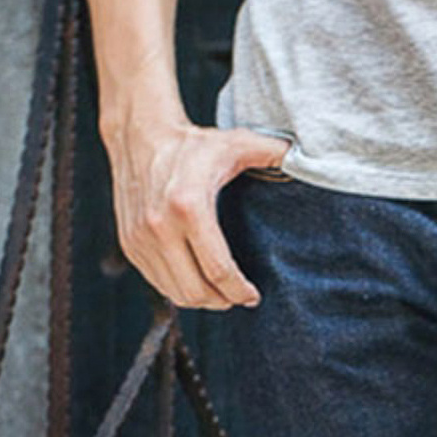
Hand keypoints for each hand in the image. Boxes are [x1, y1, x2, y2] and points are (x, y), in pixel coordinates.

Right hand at [103, 118, 291, 309]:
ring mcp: (140, 238)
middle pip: (196, 291)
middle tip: (239, 297)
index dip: (239, 291)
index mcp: (189, 206)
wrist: (140, 135)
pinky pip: (158, 282)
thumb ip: (273, 152)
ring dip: (201, 299)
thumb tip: (306, 160)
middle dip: (222, 301)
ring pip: (175, 292)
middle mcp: (159, 226)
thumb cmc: (194, 144)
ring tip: (220, 293)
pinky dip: (179, 288)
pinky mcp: (129, 243)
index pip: (218, 270)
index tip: (253, 297)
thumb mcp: (236, 143)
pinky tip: (197, 279)